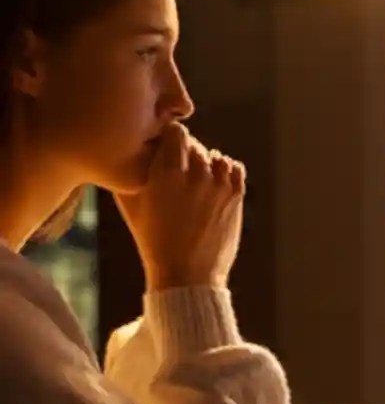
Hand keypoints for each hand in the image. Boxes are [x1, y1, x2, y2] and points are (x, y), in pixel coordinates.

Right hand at [114, 123, 245, 290]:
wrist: (186, 273)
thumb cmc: (152, 239)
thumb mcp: (130, 204)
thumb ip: (130, 170)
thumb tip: (129, 146)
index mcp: (167, 171)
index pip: (174, 130)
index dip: (168, 137)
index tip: (162, 148)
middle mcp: (196, 173)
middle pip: (194, 143)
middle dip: (184, 154)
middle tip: (175, 173)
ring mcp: (220, 183)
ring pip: (213, 155)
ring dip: (205, 164)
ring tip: (192, 185)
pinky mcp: (236, 194)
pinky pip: (233, 167)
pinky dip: (223, 172)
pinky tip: (210, 186)